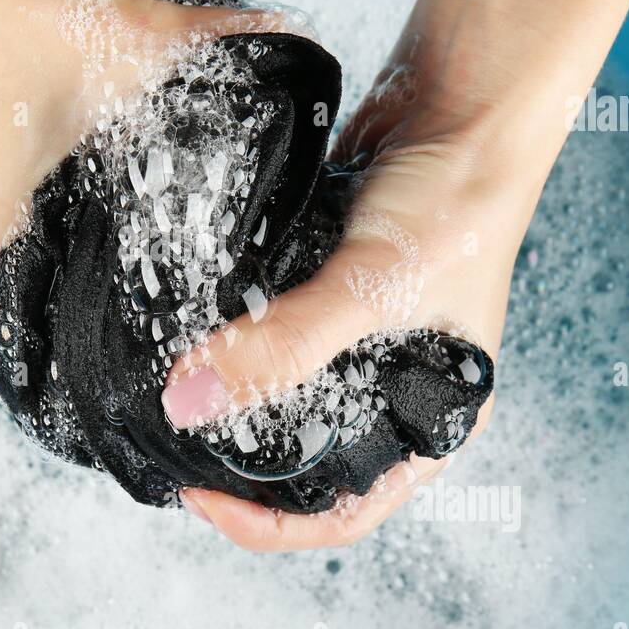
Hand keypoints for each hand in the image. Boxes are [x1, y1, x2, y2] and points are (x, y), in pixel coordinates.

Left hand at [167, 48, 532, 548]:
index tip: (199, 499)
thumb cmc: (457, 202)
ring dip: (231, 397)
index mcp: (430, 420)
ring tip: (172, 396)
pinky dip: (233, 338)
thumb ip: (285, 345)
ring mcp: (354, 343)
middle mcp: (391, 391)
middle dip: (238, 464)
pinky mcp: (322, 295)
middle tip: (171, 453)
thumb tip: (190, 399)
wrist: (457, 105)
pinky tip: (193, 333)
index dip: (268, 523)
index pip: (344, 511)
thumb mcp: (371, 287)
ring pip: (280, 395)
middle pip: (303, 458)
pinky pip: (268, 334)